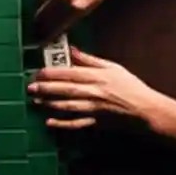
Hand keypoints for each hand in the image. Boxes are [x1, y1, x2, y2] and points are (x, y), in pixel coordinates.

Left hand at [26, 47, 164, 130]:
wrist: (145, 110)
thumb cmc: (130, 86)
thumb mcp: (112, 68)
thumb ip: (90, 60)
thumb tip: (72, 50)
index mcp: (97, 77)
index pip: (70, 73)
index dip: (52, 73)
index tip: (38, 72)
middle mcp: (94, 92)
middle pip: (66, 89)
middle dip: (46, 88)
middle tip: (30, 87)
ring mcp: (94, 109)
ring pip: (68, 106)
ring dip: (50, 104)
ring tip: (35, 101)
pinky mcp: (96, 122)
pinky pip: (76, 124)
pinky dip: (62, 123)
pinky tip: (49, 122)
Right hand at [34, 0, 131, 43]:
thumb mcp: (93, 3)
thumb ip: (74, 15)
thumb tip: (58, 25)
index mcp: (77, 8)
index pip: (53, 28)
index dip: (44, 35)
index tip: (40, 39)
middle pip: (41, 16)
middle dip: (38, 23)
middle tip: (36, 27)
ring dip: (40, 5)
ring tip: (44, 6)